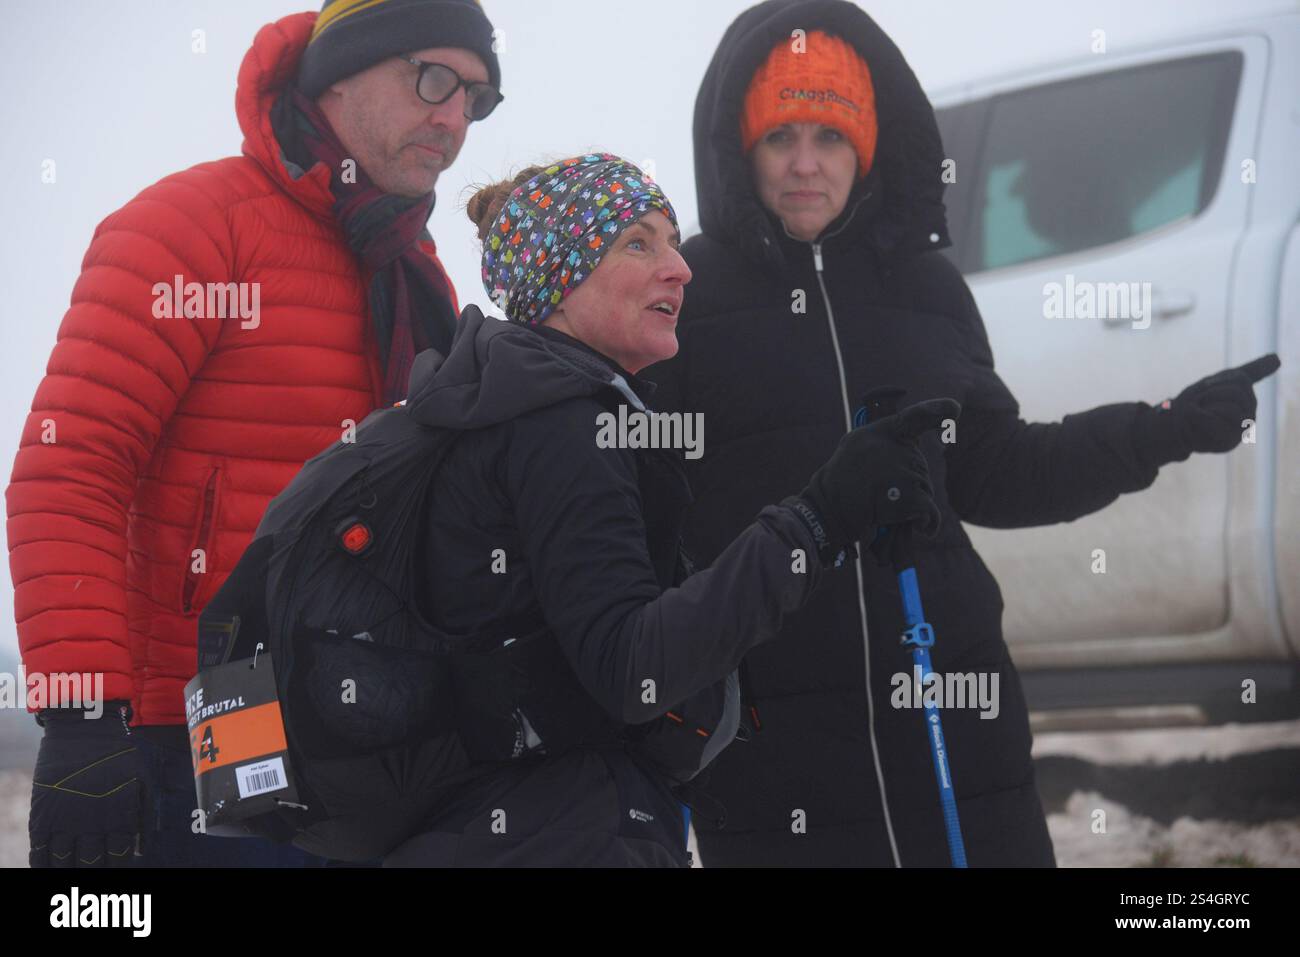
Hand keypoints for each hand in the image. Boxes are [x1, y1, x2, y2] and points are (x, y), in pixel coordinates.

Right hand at [29, 702, 145, 867]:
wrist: (84, 729)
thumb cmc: (120, 752)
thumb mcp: (143, 779)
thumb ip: (144, 814)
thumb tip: (142, 847)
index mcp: (118, 815)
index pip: (117, 855)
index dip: (117, 862)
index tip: (116, 862)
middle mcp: (92, 823)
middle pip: (92, 861)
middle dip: (95, 866)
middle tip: (95, 865)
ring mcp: (65, 820)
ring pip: (65, 860)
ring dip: (70, 867)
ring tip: (74, 868)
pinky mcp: (43, 814)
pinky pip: (40, 851)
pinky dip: (43, 864)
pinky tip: (47, 867)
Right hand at [799, 398, 960, 548]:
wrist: (828, 508)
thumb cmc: (840, 482)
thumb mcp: (856, 446)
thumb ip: (884, 442)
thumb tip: (911, 445)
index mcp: (881, 432)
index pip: (916, 417)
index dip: (937, 411)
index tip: (955, 409)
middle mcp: (895, 447)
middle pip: (920, 468)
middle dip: (907, 484)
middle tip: (877, 492)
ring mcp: (904, 470)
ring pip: (925, 489)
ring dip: (911, 503)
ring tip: (883, 506)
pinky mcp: (910, 495)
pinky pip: (930, 512)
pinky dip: (928, 523)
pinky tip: (921, 528)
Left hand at [1146, 353, 1279, 459]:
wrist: (1173, 427)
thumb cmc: (1197, 404)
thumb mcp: (1220, 382)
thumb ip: (1250, 371)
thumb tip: (1278, 358)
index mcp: (1247, 400)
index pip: (1240, 379)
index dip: (1218, 381)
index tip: (1205, 386)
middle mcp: (1249, 415)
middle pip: (1237, 388)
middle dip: (1211, 391)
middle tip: (1199, 403)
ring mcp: (1240, 429)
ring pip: (1231, 401)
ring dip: (1207, 403)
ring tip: (1199, 413)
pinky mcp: (1229, 441)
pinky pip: (1219, 417)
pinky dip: (1202, 416)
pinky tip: (1197, 422)